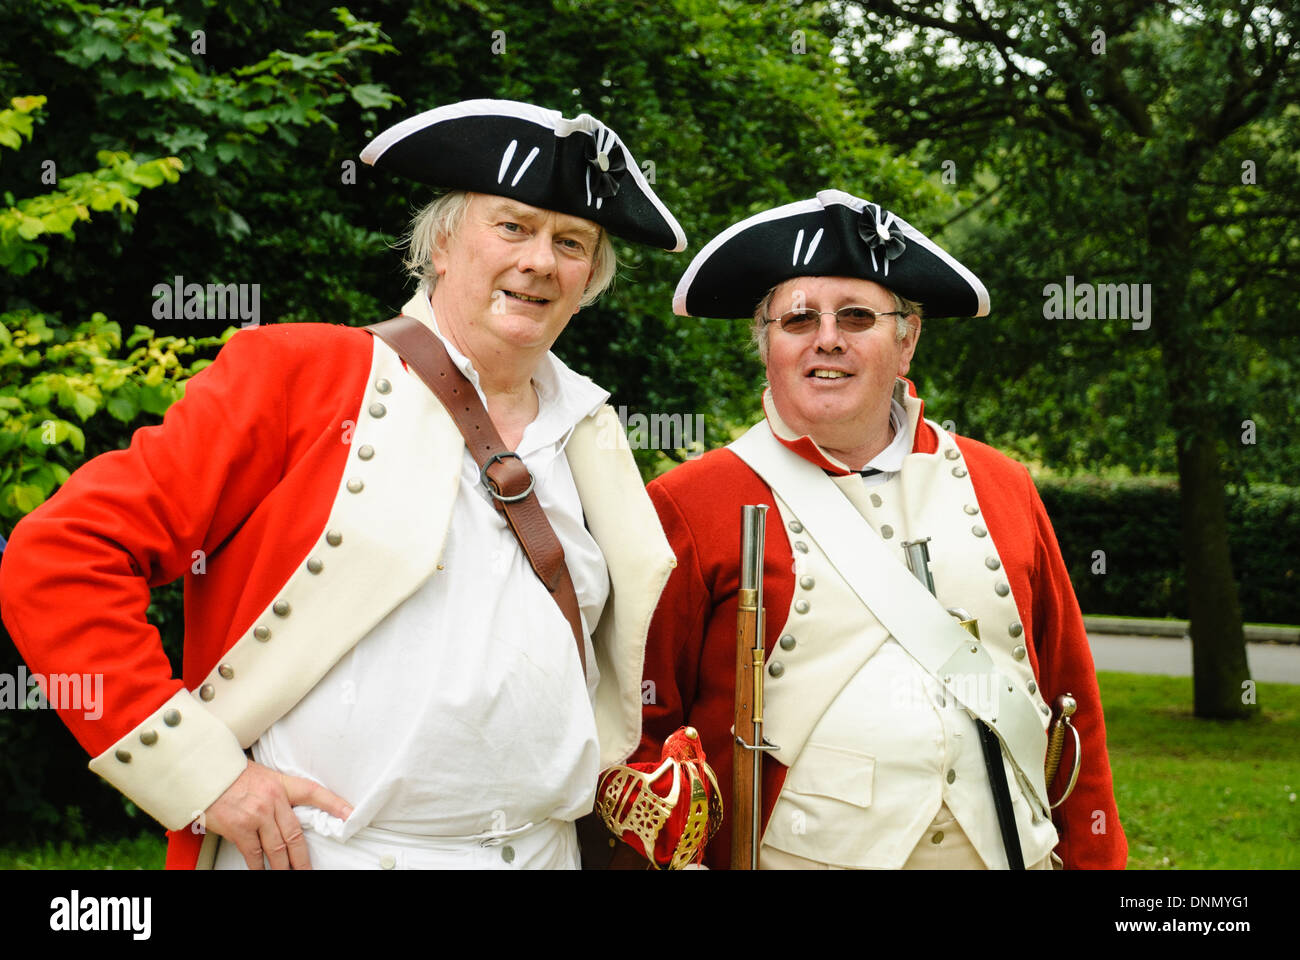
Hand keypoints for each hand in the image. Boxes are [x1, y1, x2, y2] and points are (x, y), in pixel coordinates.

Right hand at [203, 760, 352, 869]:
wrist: (205, 775)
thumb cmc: (232, 776)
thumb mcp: (263, 777)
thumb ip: (278, 794)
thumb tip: (291, 811)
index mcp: (281, 784)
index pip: (314, 793)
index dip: (334, 804)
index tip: (349, 814)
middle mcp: (272, 800)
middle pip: (295, 834)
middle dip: (302, 858)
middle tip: (308, 870)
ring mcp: (256, 816)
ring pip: (278, 849)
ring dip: (284, 866)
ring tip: (289, 874)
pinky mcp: (240, 829)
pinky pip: (255, 854)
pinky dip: (260, 867)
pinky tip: (263, 872)